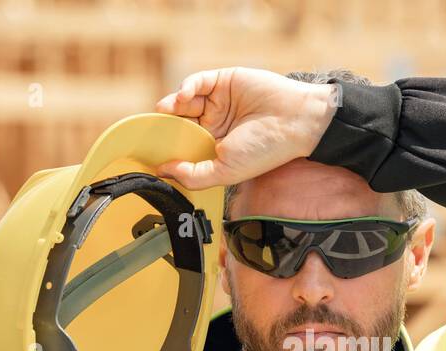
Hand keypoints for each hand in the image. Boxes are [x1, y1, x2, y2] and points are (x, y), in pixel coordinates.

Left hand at [154, 67, 338, 189]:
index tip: (151, 152)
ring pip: (186, 101)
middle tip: (154, 129)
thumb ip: (193, 175)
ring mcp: (220, 101)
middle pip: (181, 122)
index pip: (184, 146)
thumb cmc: (265, 150)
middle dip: (166, 125)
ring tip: (167, 109)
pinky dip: (187, 87)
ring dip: (172, 104)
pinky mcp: (225, 80)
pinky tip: (184, 96)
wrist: (294, 121)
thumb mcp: (225, 171)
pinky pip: (198, 81)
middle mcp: (217, 124)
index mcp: (217, 147)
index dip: (168, 148)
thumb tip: (163, 172)